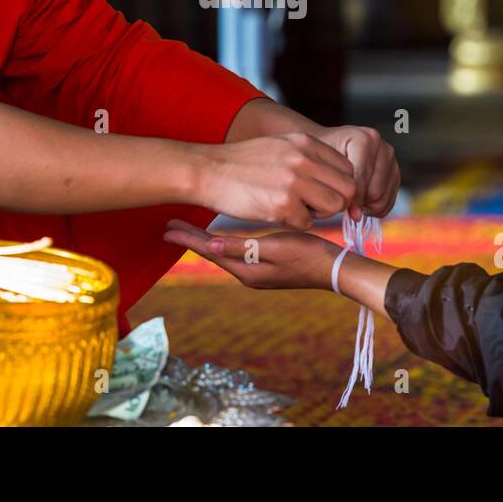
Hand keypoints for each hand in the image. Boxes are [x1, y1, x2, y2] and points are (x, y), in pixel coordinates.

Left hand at [163, 219, 340, 289]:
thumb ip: (244, 247)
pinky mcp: (266, 266)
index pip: (210, 252)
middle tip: (169, 227)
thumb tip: (210, 246)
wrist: (335, 269)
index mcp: (247, 270)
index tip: (168, 229)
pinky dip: (223, 242)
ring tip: (189, 230)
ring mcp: (257, 271)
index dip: (189, 239)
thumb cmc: (309, 255)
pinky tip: (221, 236)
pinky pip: (236, 252)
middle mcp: (248, 273)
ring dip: (205, 241)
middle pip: (213, 253)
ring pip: (223, 252)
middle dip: (191, 240)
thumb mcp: (276, 248)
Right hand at [193, 132, 357, 228]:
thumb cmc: (242, 162)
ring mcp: (295, 181)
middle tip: (313, 206)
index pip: (347, 168)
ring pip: (334, 206)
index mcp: (306, 143)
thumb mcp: (279, 146)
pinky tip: (276, 214)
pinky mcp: (283, 204)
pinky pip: (308, 222)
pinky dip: (295, 223)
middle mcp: (304, 159)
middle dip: (334, 202)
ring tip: (296, 209)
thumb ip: (307, 156)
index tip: (323, 193)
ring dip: (319, 213)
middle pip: (347, 189)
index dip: (339, 185)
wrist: (208, 171)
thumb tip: (331, 174)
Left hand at [314, 124, 400, 220]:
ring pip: (384, 198)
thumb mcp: (322, 164)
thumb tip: (356, 215)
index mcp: (365, 139)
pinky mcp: (395, 173)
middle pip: (376, 190)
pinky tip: (362, 202)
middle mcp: (383, 147)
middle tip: (346, 202)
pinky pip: (390, 201)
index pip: (362, 177)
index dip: (352, 197)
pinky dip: (376, 207)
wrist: (330, 146)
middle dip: (360, 202)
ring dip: (367, 205)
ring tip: (352, 201)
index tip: (344, 209)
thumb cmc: (322, 154)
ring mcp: (392, 161)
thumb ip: (337, 185)